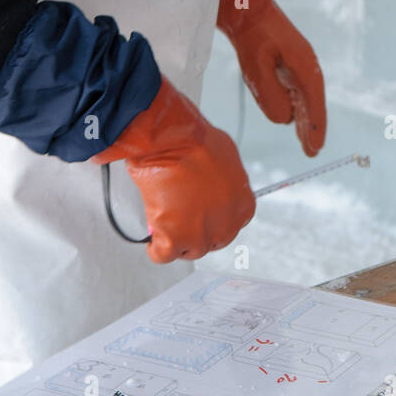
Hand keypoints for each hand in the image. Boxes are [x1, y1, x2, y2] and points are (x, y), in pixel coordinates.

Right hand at [91, 78, 255, 263]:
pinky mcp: (174, 240)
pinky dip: (155, 249)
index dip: (214, 219)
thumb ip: (225, 179)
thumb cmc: (196, 141)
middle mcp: (226, 224)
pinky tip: (153, 239)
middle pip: (212, 240)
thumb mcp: (226, 157)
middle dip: (196, 231)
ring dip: (177, 240)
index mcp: (242, 206)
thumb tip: (213, 183)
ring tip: (165, 224)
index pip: (232, 223)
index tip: (202, 214)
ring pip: (188, 250)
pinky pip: (162, 255)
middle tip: (181, 217)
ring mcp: (201, 235)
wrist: (172, 140)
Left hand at [217, 0, 325, 156]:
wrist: (247, 7)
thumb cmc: (252, 36)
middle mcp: (307, 66)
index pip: (314, 105)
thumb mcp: (257, 71)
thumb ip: (272, 99)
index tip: (314, 149)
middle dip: (312, 128)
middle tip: (311, 152)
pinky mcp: (288, 61)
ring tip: (305, 141)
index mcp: (305, 67)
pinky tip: (291, 116)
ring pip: (304, 98)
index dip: (315, 129)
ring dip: (302, 118)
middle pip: (312, 104)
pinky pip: (295, 89)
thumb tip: (285, 120)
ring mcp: (299, 63)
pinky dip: (295, 105)